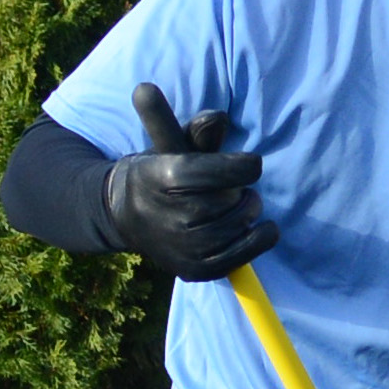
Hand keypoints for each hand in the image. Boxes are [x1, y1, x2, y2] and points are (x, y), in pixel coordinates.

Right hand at [99, 94, 267, 280]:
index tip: (250, 164)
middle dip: (240, 188)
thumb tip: (218, 117)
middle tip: (230, 188)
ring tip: (234, 204)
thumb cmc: (160, 172)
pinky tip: (255, 226)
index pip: (224, 171)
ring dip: (248, 210)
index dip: (245, 166)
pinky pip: (247, 252)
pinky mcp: (196, 270)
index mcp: (166, 176)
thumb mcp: (171, 145)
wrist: (127, 216)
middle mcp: (174, 216)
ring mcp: (184, 248)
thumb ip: (196, 130)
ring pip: (242, 223)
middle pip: (234, 198)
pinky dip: (261, 236)